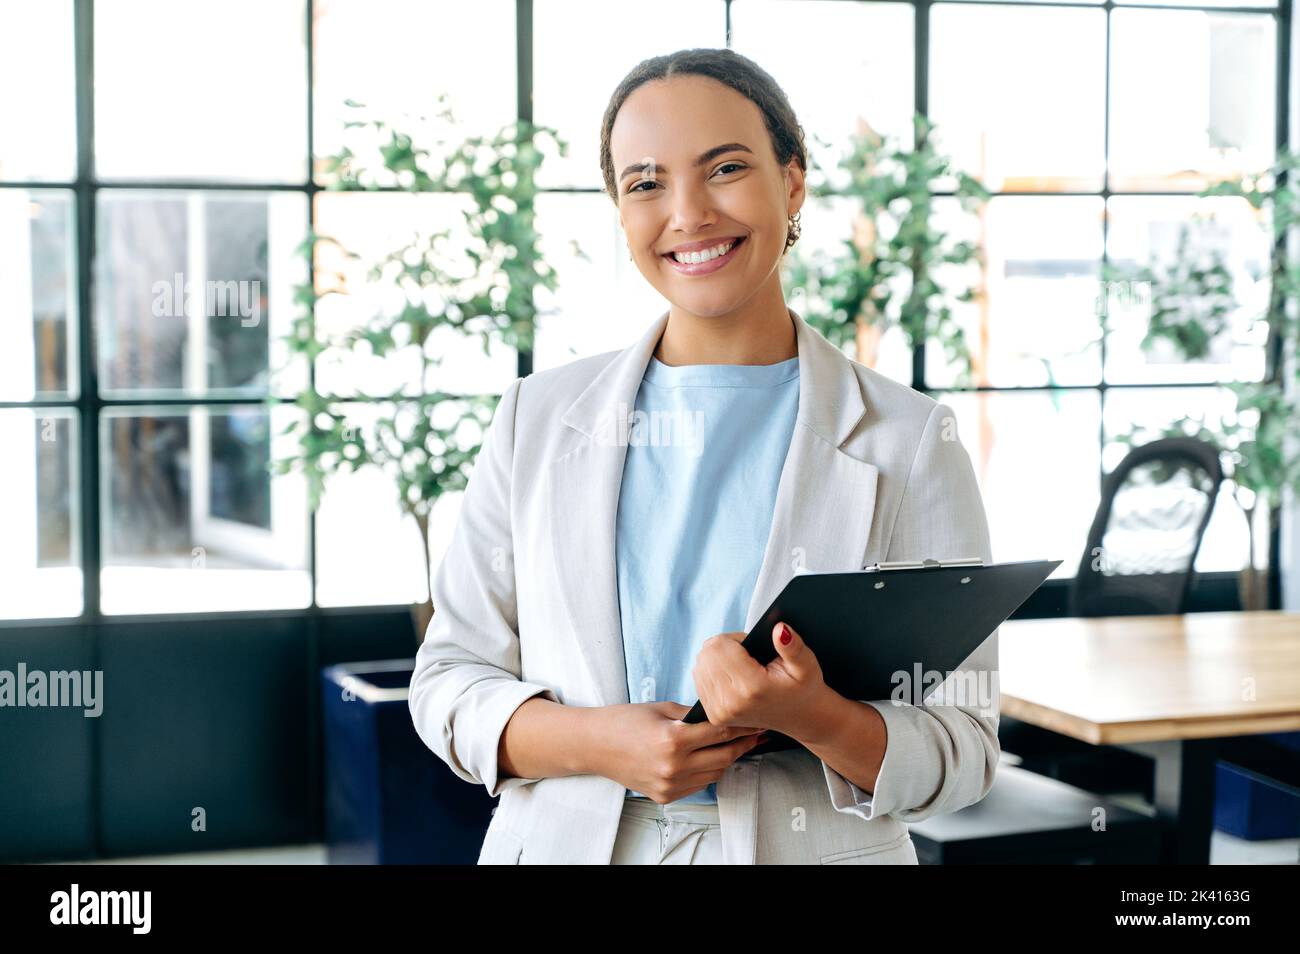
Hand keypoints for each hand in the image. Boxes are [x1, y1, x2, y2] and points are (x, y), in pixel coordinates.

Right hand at [588, 701, 767, 803]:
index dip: (741, 724)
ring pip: (715, 774)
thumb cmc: (624, 721)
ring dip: (727, 759)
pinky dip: (708, 772)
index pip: (720, 731)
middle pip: (724, 756)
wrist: (594, 745)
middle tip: (755, 733)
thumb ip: (694, 714)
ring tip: (734, 744)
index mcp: (673, 739)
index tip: (754, 719)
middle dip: (743, 744)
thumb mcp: (661, 708)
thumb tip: (722, 714)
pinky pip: (698, 785)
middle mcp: (673, 766)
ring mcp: (669, 785)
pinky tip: (709, 758)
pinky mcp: (665, 796)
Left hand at [691, 622, 827, 738]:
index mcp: (751, 688)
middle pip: (706, 654)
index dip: (734, 638)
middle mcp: (731, 703)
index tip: (750, 647)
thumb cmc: (803, 688)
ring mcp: (720, 712)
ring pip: (700, 666)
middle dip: (724, 647)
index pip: (718, 646)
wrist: (801, 718)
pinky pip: (699, 680)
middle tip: (747, 656)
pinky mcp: (714, 716)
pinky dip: (712, 673)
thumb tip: (779, 629)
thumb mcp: (806, 664)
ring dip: (717, 660)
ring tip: (741, 667)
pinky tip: (733, 677)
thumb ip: (792, 646)